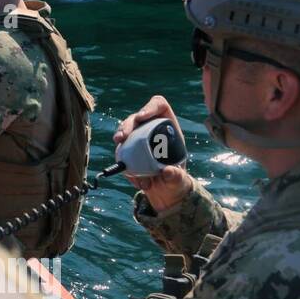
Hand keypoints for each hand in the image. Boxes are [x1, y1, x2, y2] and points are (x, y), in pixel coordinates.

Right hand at [114, 95, 193, 213]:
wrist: (164, 192)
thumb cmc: (176, 181)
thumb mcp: (179, 179)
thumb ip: (176, 176)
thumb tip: (168, 171)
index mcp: (168, 127)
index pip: (159, 106)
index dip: (149, 107)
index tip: (140, 118)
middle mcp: (151, 129)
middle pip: (135, 118)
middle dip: (126, 126)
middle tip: (121, 139)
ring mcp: (137, 139)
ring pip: (124, 132)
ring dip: (120, 142)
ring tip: (121, 158)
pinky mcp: (128, 150)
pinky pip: (120, 150)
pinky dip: (121, 161)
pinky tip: (130, 174)